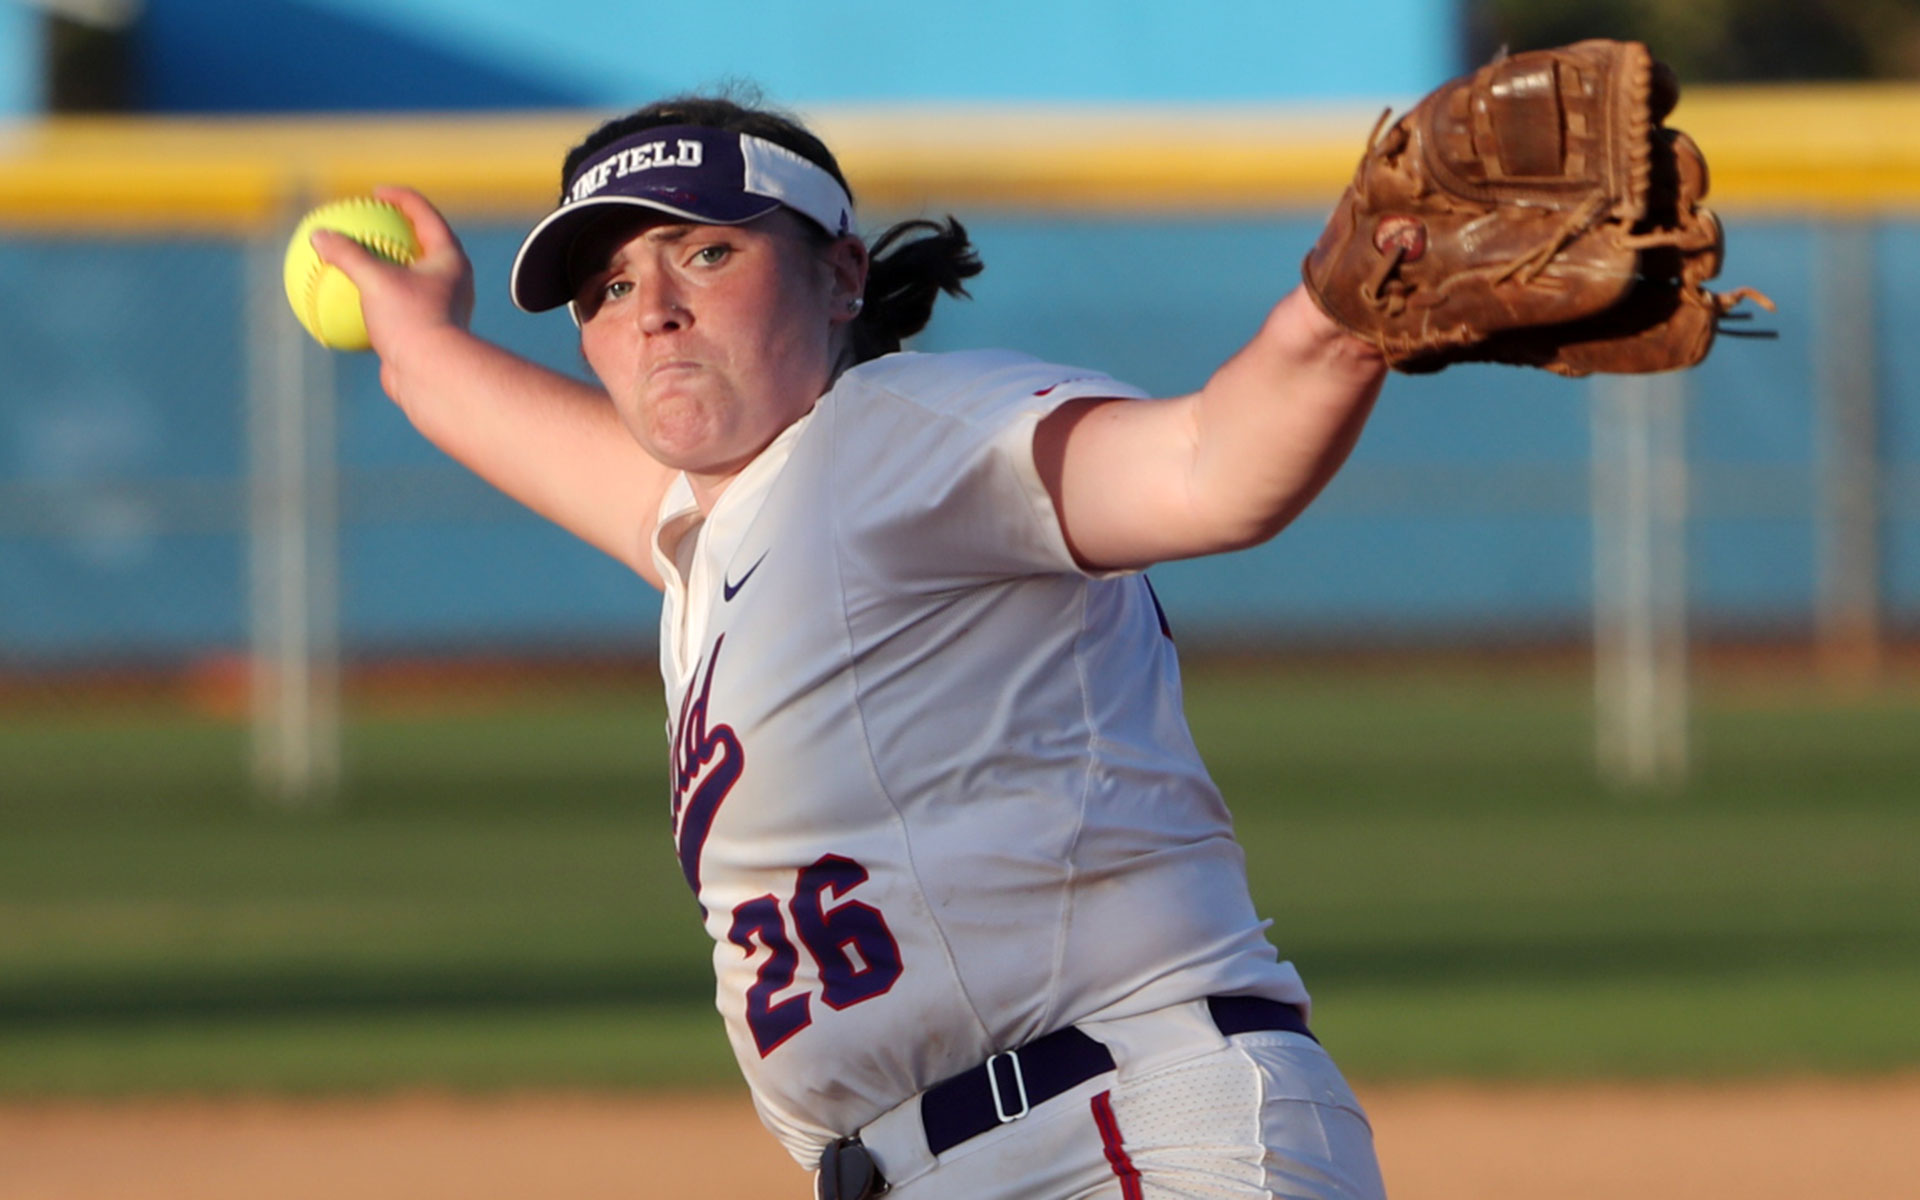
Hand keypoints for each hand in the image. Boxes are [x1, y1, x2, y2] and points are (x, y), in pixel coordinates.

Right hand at [309, 186, 476, 390]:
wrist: (432, 376)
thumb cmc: (412, 322)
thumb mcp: (375, 280)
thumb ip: (348, 254)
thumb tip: (318, 235)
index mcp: (449, 259)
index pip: (425, 214)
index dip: (400, 198)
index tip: (375, 193)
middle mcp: (450, 281)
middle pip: (420, 245)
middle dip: (393, 231)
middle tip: (364, 222)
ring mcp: (438, 307)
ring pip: (405, 280)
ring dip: (379, 270)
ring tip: (349, 262)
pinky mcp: (423, 331)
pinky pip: (393, 310)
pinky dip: (370, 303)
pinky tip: (340, 305)